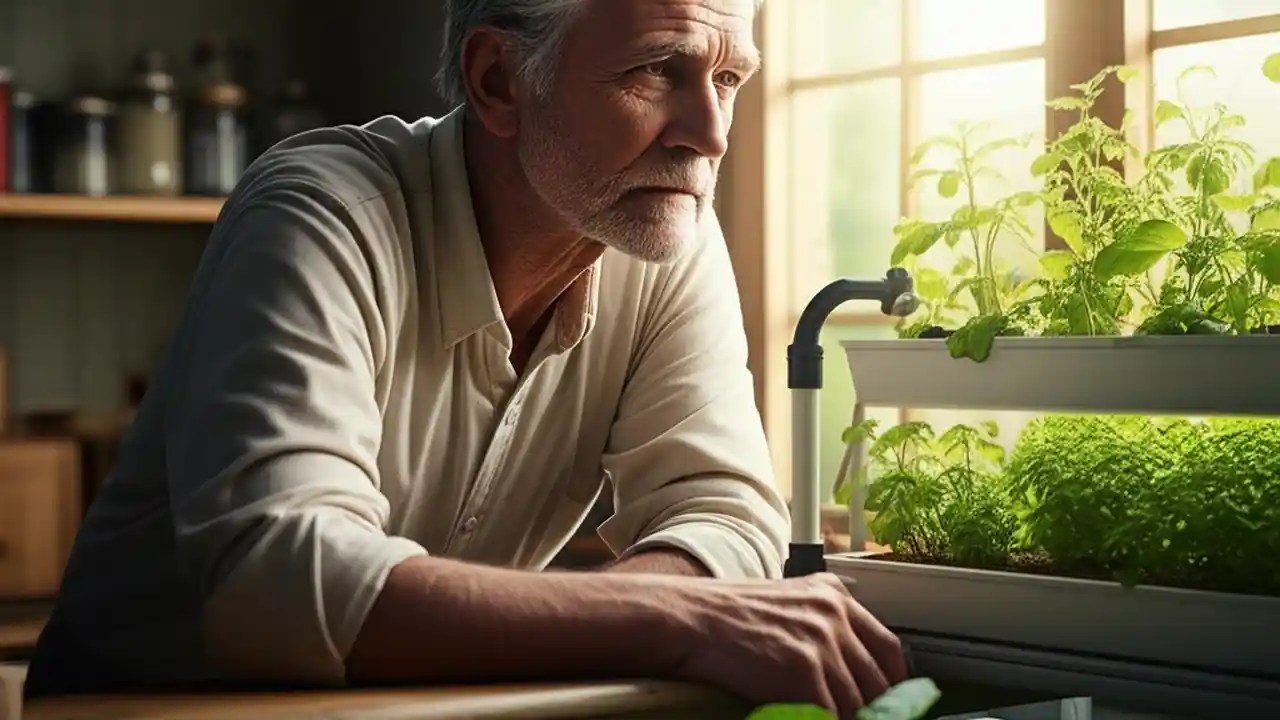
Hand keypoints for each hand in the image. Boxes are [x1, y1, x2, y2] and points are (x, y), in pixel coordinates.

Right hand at [667, 572, 907, 718]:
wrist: (690, 618)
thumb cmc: (725, 616)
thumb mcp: (785, 604)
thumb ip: (820, 626)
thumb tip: (844, 672)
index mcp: (833, 595)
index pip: (887, 647)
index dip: (893, 682)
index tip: (889, 702)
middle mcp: (834, 614)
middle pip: (878, 679)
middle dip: (872, 709)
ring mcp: (821, 641)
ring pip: (857, 704)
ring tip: (826, 718)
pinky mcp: (803, 670)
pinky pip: (830, 714)